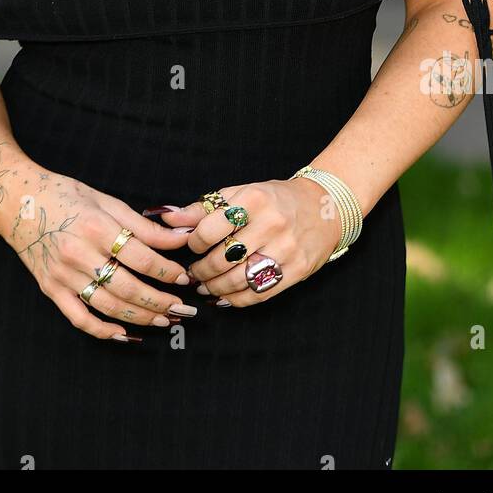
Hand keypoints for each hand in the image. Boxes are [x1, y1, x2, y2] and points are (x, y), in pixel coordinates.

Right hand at [0, 167, 197, 339]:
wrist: (17, 201)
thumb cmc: (65, 195)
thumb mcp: (106, 201)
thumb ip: (142, 225)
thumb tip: (180, 237)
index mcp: (96, 226)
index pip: (140, 257)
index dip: (165, 270)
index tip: (184, 278)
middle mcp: (79, 253)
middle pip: (127, 287)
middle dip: (159, 300)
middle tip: (182, 308)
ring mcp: (63, 274)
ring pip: (108, 306)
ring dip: (139, 317)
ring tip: (163, 320)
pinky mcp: (50, 288)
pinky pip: (79, 318)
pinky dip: (102, 331)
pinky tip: (123, 334)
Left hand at [151, 179, 344, 307]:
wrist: (325, 207)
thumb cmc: (276, 198)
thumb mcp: (240, 192)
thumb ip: (202, 208)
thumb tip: (168, 218)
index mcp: (254, 199)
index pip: (209, 229)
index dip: (193, 242)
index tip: (191, 246)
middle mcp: (272, 224)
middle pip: (222, 258)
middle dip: (201, 270)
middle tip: (193, 273)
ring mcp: (286, 249)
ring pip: (238, 279)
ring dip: (215, 287)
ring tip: (205, 285)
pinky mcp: (297, 270)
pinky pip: (259, 293)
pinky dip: (236, 299)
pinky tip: (225, 296)